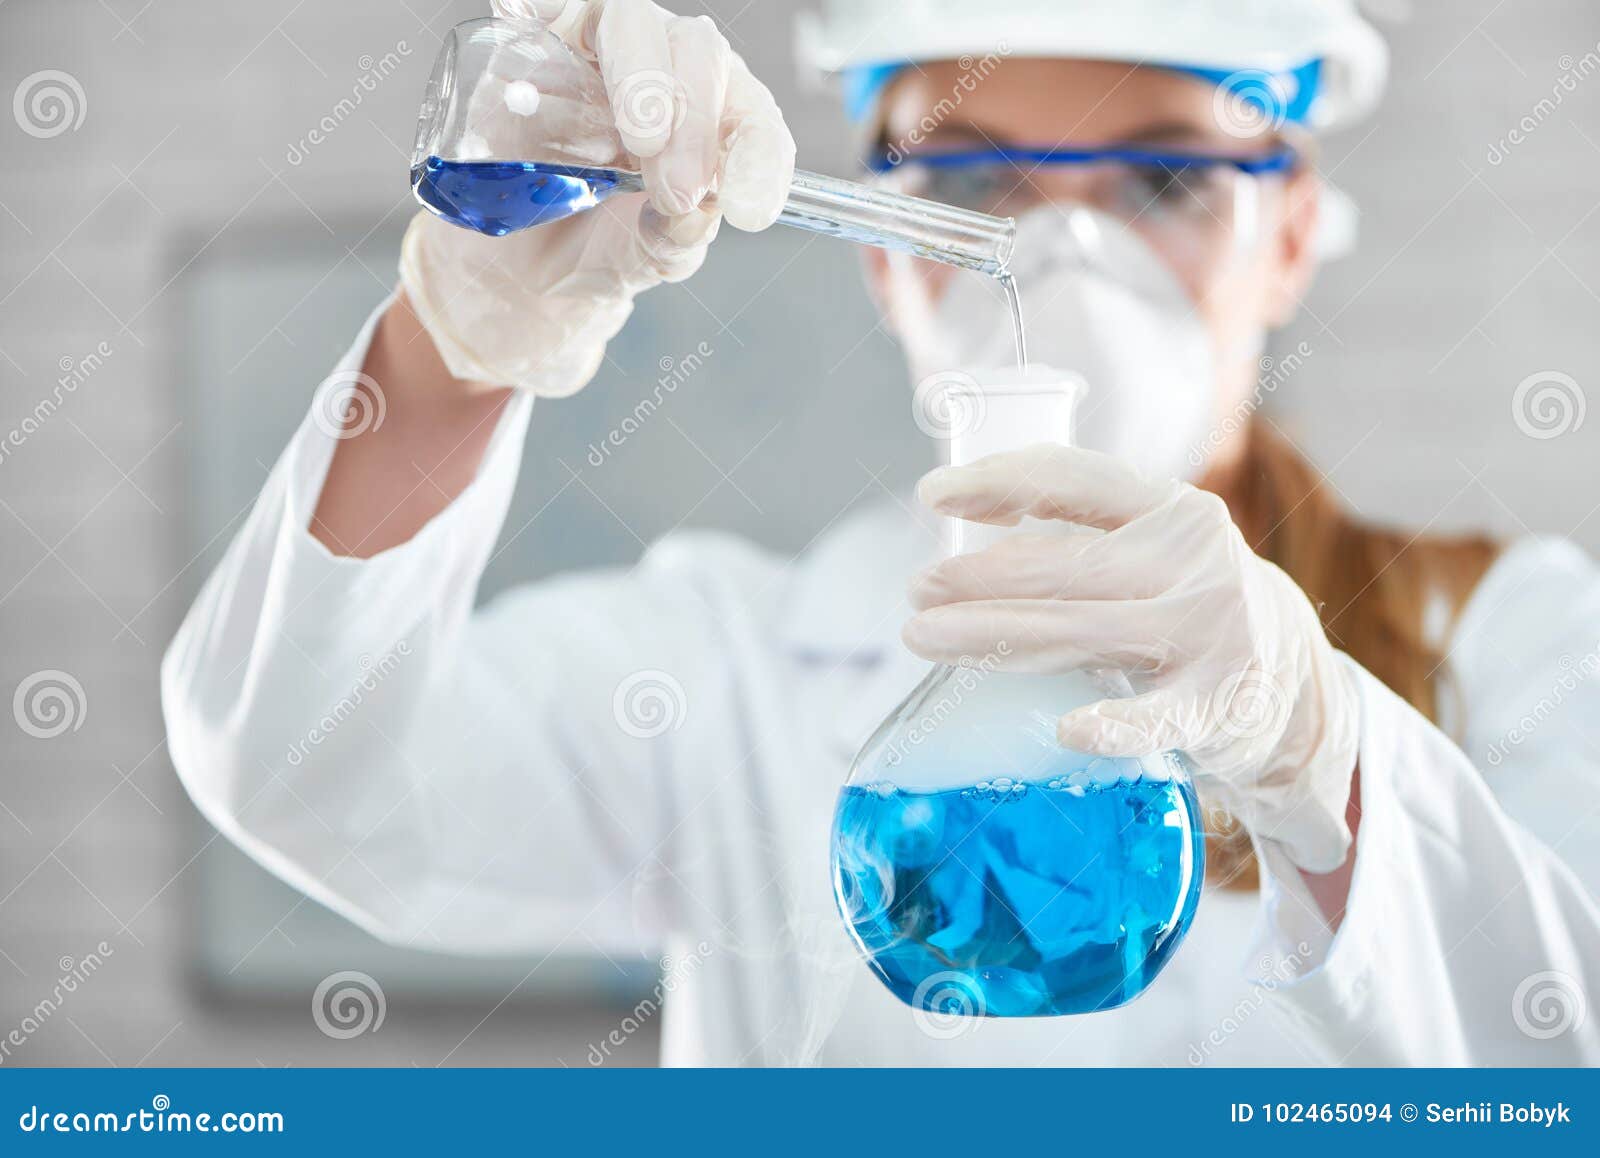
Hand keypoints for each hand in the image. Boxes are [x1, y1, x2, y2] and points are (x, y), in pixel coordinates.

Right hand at [400, 0, 794, 394]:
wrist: (522, 264)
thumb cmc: (600, 247)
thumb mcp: (645, 258)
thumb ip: (675, 240)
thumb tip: (693, 215)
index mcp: (714, 122)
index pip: (754, 119)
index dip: (760, 158)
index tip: (748, 209)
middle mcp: (666, 70)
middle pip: (700, 52)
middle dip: (696, 123)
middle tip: (678, 191)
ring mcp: (600, 49)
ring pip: (633, 21)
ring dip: (644, 81)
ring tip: (640, 144)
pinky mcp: (537, 42)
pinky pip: (548, 6)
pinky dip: (543, 6)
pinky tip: (534, 24)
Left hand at [902, 443, 1359, 873]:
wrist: (1295, 686)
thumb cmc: (1189, 607)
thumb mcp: (1154, 551)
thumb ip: (1083, 538)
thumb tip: (965, 534)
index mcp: (1170, 508)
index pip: (1075, 479)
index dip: (999, 480)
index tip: (934, 496)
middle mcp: (1193, 560)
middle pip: (1064, 565)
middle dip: (978, 577)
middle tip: (915, 591)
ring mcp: (1211, 631)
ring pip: (1082, 632)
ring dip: (995, 637)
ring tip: (927, 638)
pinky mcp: (1221, 704)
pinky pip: (1157, 716)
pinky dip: (1113, 725)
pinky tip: (1066, 728)